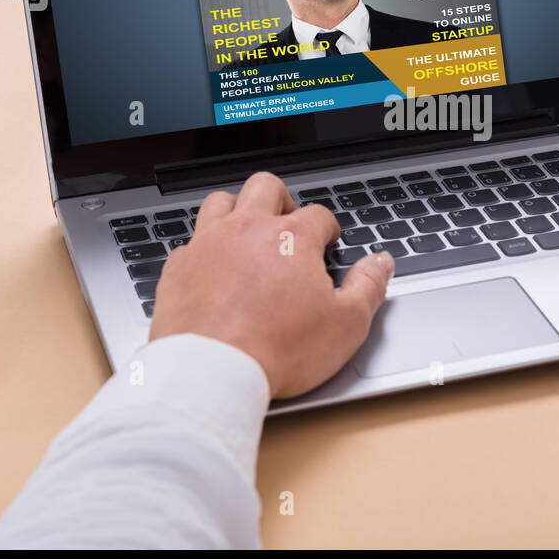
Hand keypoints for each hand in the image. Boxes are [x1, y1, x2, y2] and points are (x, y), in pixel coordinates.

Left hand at [148, 172, 393, 397]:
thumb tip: (381, 263)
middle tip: (288, 221)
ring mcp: (208, 245)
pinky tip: (211, 268)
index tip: (328, 241)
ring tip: (246, 232)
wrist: (212, 372)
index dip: (328, 227)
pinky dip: (203, 249)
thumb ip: (369, 286)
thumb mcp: (346, 324)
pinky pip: (189, 242)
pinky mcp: (178, 268)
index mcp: (292, 238)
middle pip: (265, 187)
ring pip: (220, 202)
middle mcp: (247, 229)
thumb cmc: (278, 350)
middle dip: (281, 199)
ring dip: (236, 210)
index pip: (318, 214)